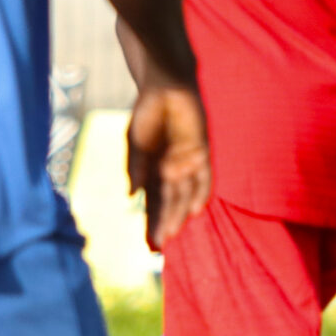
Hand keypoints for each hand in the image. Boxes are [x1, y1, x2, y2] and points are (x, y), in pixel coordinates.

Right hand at [126, 83, 211, 250]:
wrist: (165, 88)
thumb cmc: (147, 114)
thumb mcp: (135, 142)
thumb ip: (135, 167)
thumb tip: (131, 196)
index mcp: (153, 172)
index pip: (152, 205)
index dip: (151, 224)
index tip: (150, 246)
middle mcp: (171, 172)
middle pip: (169, 204)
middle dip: (165, 225)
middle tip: (161, 246)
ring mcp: (187, 163)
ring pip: (184, 195)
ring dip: (180, 214)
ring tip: (174, 233)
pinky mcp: (202, 151)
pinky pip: (204, 176)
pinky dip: (201, 191)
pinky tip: (196, 208)